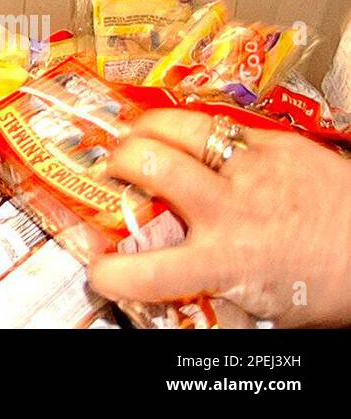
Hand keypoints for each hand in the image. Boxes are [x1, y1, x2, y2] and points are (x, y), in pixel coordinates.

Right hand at [89, 110, 350, 325]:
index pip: (150, 272)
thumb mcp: (268, 302)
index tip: (100, 272)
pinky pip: (222, 125)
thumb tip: (177, 289)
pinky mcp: (276, 143)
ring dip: (145, 129)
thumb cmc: (333, 283)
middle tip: (114, 170)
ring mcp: (252, 168)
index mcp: (229, 262)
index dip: (111, 273)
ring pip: (178, 127)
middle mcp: (231, 209)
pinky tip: (193, 138)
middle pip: (150, 164)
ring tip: (135, 135)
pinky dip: (198, 130)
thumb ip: (217, 287)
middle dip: (118, 163)